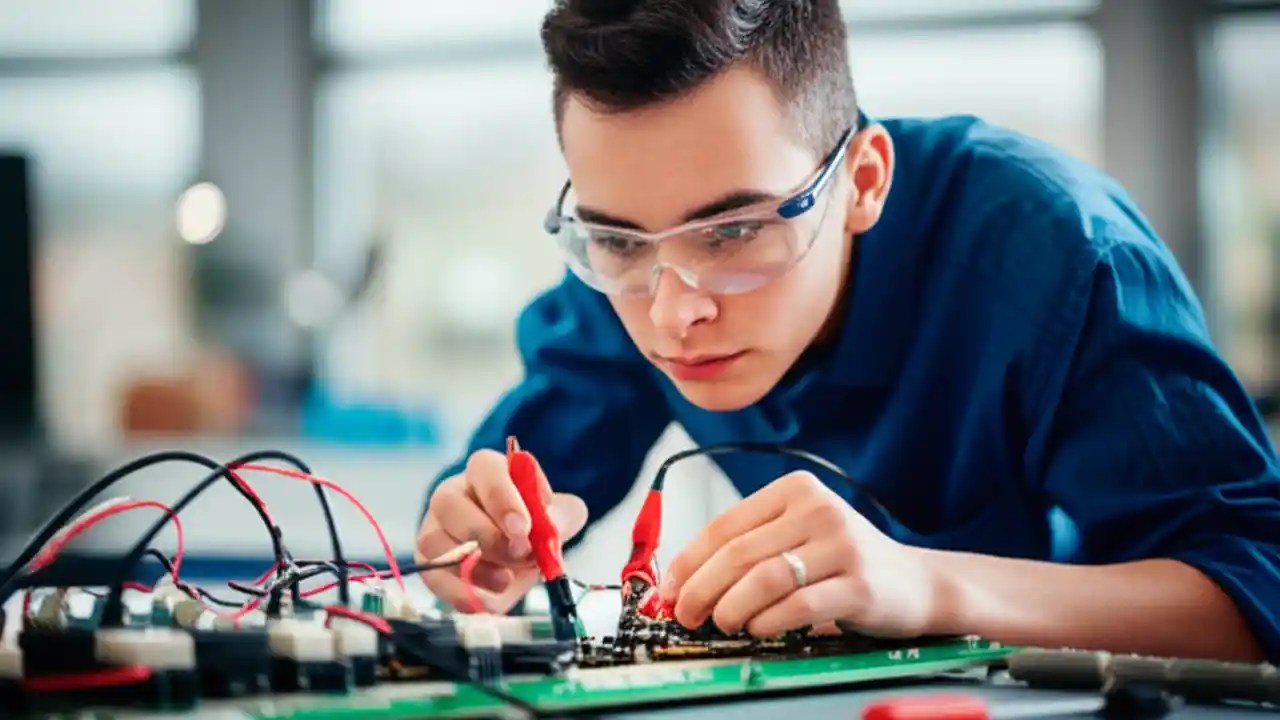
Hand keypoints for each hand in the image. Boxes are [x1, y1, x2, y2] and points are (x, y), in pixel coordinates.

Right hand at [416, 449, 587, 612]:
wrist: (518, 557)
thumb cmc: (534, 525)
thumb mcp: (559, 514)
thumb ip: (562, 516)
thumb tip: (552, 527)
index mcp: (485, 471)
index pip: (484, 469)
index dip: (501, 498)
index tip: (523, 527)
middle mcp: (452, 494)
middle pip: (450, 504)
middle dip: (487, 535)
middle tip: (520, 555)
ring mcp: (435, 528)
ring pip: (435, 542)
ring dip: (473, 566)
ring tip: (505, 581)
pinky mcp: (430, 564)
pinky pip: (434, 577)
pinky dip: (460, 592)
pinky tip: (486, 598)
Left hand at [658, 471, 938, 637]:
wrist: (915, 583)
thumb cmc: (842, 564)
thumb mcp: (798, 537)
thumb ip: (752, 549)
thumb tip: (684, 582)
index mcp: (796, 490)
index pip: (726, 525)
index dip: (689, 561)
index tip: (669, 591)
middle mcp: (818, 509)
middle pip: (739, 552)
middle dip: (701, 589)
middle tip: (686, 615)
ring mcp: (842, 545)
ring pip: (764, 578)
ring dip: (731, 608)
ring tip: (723, 623)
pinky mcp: (859, 583)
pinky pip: (798, 604)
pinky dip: (767, 621)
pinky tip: (758, 629)